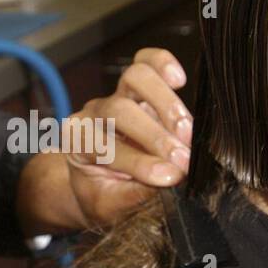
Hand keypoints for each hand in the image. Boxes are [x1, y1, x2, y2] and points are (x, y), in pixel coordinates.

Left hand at [16, 48, 192, 233]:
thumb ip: (134, 194)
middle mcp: (94, 113)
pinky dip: (163, 64)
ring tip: (189, 133)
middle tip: (184, 160)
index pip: (105, 146)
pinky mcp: (139, 87)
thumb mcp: (110, 206)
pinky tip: (178, 80)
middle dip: (155, 137)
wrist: (98, 182)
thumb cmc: (103, 194)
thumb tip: (171, 179)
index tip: (170, 177)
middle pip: (120, 109)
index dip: (140, 162)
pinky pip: (146, 61)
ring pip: (134, 78)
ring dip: (166, 104)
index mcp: (78, 142)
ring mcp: (117, 95)